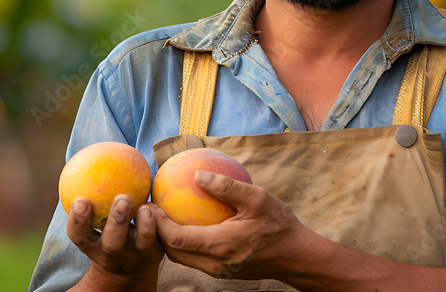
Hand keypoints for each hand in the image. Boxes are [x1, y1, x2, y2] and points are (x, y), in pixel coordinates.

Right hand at [66, 194, 163, 280]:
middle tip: (123, 198)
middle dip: (116, 222)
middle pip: (111, 243)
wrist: (129, 266)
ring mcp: (134, 255)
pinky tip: (158, 205)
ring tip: (146, 207)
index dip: (77, 221)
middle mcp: (111, 253)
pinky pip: (160, 237)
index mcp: (91, 243)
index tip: (81, 200)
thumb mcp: (94, 219)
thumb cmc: (106, 230)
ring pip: (140, 243)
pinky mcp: (154, 253)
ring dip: (144, 225)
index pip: (78, 235)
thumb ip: (91, 195)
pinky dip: (160, 221)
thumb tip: (88, 155)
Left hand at [151, 170, 307, 279]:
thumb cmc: (278, 225)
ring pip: (182, 258)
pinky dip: (184, 244)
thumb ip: (227, 188)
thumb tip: (198, 174)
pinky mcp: (222, 272)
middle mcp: (215, 263)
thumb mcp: (258, 198)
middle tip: (150, 208)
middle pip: (173, 252)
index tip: (149, 205)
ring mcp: (218, 271)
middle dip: (156, 232)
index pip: (177, 239)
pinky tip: (184, 223)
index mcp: (221, 245)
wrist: (296, 256)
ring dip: (169, 239)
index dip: (158, 224)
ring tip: (162, 215)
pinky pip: (194, 258)